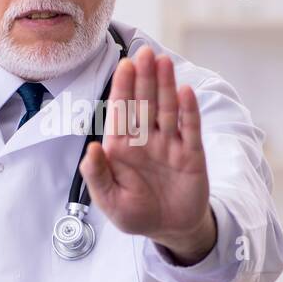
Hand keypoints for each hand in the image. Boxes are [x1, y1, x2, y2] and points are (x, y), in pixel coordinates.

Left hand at [78, 46, 216, 264]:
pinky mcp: (191, 154)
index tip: (123, 65)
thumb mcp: (110, 201)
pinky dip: (188, 111)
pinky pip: (189, 129)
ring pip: (167, 109)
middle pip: (145, 103)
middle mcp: (146, 140)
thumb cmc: (137, 214)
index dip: (122, 88)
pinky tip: (185, 92)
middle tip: (144, 52)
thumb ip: (98, 176)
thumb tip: (91, 149)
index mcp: (123, 148)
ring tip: (163, 62)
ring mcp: (170, 144)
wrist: (171, 229)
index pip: (121, 112)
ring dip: (165, 86)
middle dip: (144, 78)